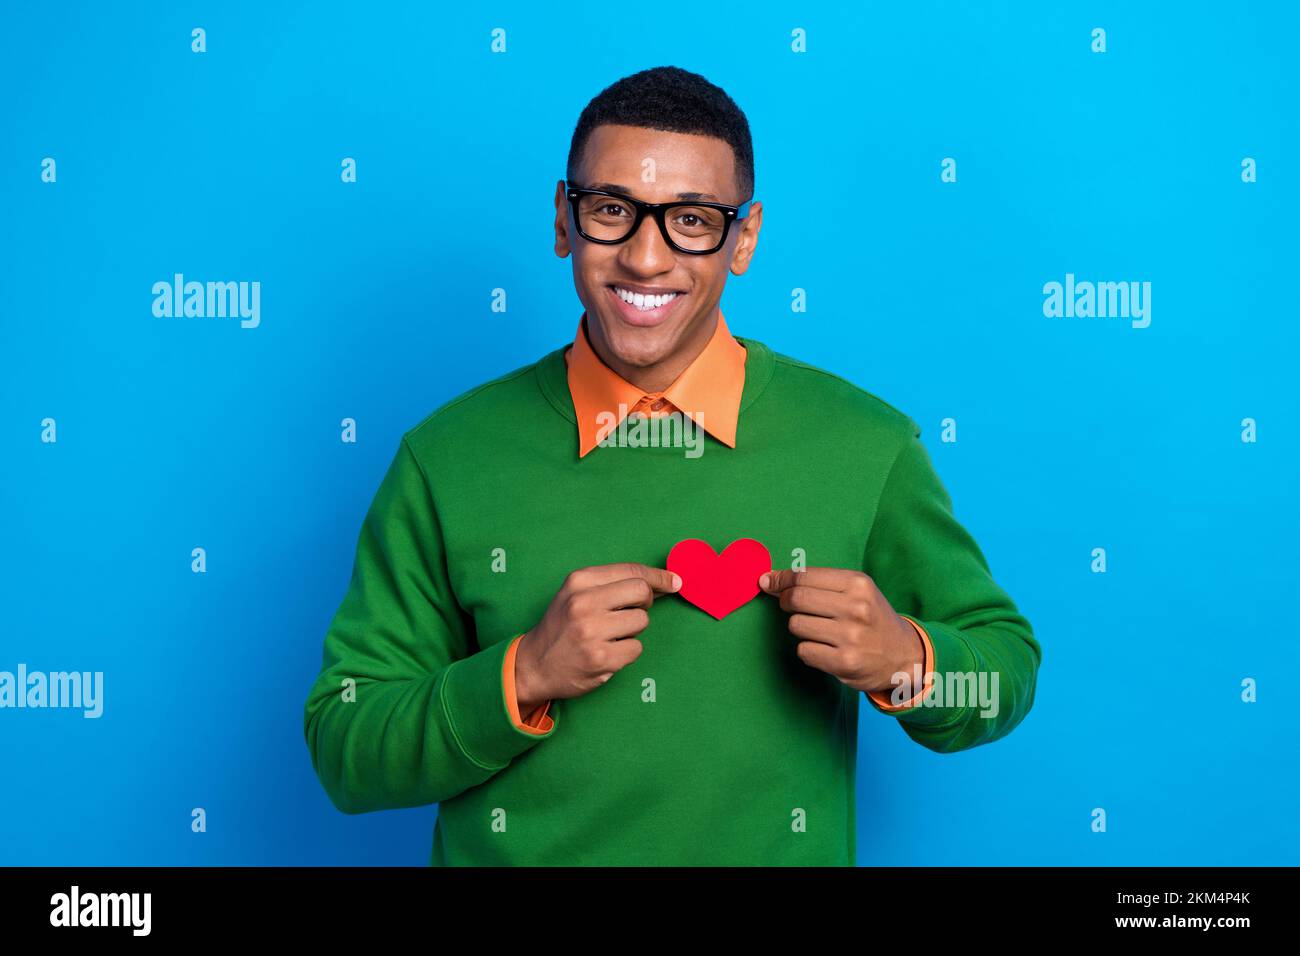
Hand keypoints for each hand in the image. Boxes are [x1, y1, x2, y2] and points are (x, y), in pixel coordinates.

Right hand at [514, 563, 681, 709]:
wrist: (533, 664)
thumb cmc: (561, 626)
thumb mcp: (576, 594)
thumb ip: (611, 584)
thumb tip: (662, 582)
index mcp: (579, 581)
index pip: (631, 571)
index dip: (658, 576)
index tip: (674, 581)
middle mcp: (584, 602)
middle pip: (642, 592)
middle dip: (645, 603)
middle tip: (629, 612)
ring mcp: (591, 631)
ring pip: (641, 622)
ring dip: (632, 631)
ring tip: (609, 635)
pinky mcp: (600, 658)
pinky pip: (636, 649)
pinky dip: (627, 652)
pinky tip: (607, 653)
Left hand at [758, 567, 923, 694]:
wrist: (904, 654)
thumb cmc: (872, 618)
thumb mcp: (857, 590)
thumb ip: (819, 582)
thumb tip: (770, 580)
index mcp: (858, 583)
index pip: (804, 576)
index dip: (780, 579)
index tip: (769, 581)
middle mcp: (856, 608)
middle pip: (795, 599)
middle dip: (785, 601)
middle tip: (790, 605)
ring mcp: (850, 636)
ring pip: (796, 625)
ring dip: (800, 628)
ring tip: (819, 630)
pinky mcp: (844, 662)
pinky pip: (804, 651)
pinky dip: (808, 650)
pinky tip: (825, 649)